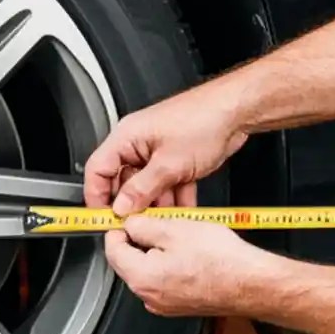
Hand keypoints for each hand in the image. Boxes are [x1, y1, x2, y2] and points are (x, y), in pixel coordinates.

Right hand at [83, 87, 248, 215]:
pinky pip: (166, 183)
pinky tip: (184, 210)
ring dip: (158, 204)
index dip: (97, 197)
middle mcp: (138, 142)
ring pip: (148, 186)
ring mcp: (157, 150)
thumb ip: (142, 189)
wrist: (237, 110)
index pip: (97, 170)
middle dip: (134, 204)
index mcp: (127, 137)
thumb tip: (122, 207)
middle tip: (140, 223)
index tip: (105, 218)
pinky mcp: (175, 157)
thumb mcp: (169, 164)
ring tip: (166, 219)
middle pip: (123, 181)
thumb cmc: (205, 119)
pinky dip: (175, 197)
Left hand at [104, 216, 279, 316]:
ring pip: (147, 269)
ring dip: (155, 250)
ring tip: (178, 233)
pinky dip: (169, 263)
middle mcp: (149, 296)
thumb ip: (143, 225)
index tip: (126, 216)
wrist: (254, 283)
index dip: (118, 227)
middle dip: (138, 238)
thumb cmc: (222, 260)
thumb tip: (129, 223)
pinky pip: (165, 280)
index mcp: (141, 278)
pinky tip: (188, 251)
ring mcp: (165, 304)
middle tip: (157, 220)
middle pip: (128, 261)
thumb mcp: (175, 228)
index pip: (112, 249)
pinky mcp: (180, 305)